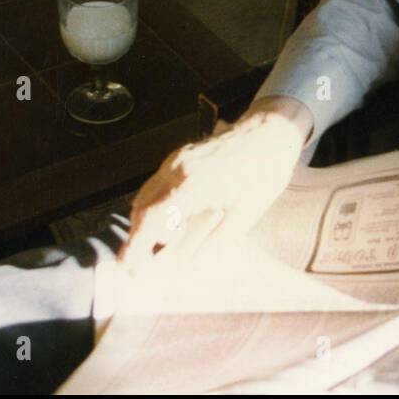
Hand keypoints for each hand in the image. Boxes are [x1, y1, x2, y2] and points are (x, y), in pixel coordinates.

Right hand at [119, 95, 312, 273]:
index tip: (127, 266)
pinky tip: (173, 220)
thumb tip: (190, 265)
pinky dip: (156, 205)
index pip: (151, 220)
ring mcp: (175, 160)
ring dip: (146, 222)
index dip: (135, 246)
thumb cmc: (264, 172)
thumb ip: (215, 241)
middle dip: (139, 238)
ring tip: (163, 244)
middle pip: (142, 209)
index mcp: (193, 185)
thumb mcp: (245, 214)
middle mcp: (177, 170)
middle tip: (145, 264)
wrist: (271, 132)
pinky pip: (156, 184)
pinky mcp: (179, 156)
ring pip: (145, 195)